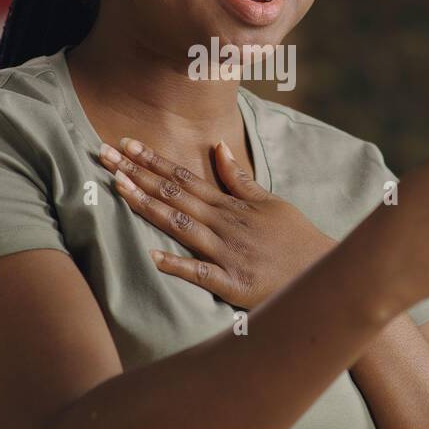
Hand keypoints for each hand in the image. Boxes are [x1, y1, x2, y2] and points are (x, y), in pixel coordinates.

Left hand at [97, 137, 336, 308]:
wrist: (324, 273)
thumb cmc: (295, 238)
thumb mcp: (270, 201)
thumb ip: (239, 178)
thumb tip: (218, 145)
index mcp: (230, 205)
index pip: (185, 176)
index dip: (153, 160)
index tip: (127, 145)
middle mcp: (224, 223)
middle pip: (174, 194)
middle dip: (137, 173)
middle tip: (104, 155)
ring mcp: (227, 252)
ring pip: (181, 225)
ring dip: (148, 205)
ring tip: (118, 188)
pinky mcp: (233, 283)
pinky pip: (200, 273)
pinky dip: (177, 265)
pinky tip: (151, 256)